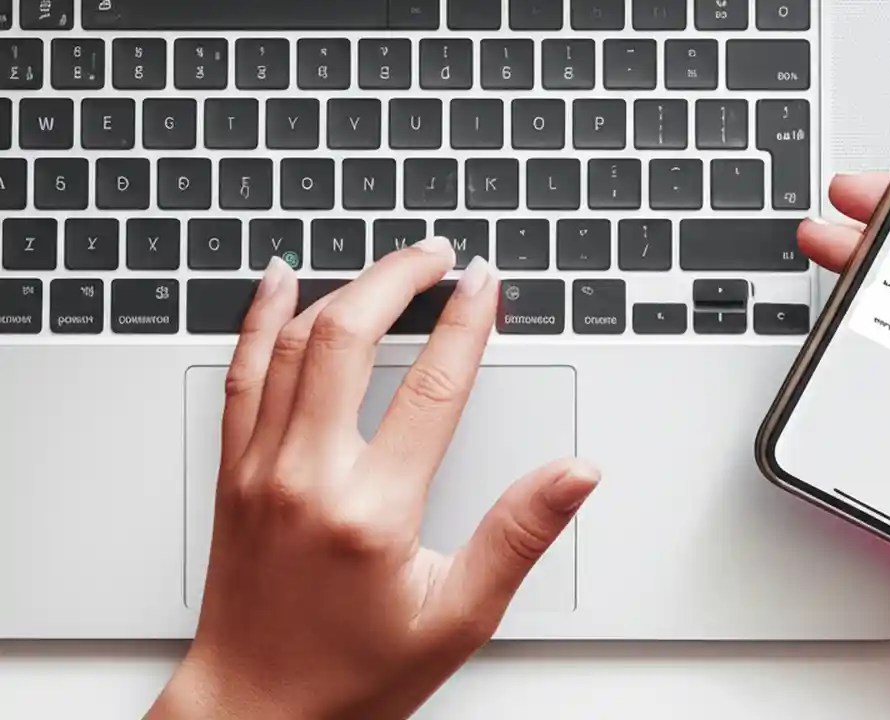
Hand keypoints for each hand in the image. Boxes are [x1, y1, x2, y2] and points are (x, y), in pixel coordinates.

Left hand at [150, 245, 599, 719]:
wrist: (256, 710)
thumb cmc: (353, 673)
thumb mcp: (461, 615)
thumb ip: (520, 534)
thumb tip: (573, 475)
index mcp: (371, 510)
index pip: (433, 387)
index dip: (466, 324)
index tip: (486, 286)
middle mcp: (308, 475)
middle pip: (350, 335)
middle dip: (399, 278)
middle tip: (438, 256)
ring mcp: (262, 468)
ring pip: (295, 343)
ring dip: (344, 288)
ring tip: (387, 263)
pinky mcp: (234, 472)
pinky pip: (241, 374)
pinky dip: (259, 319)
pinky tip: (277, 283)